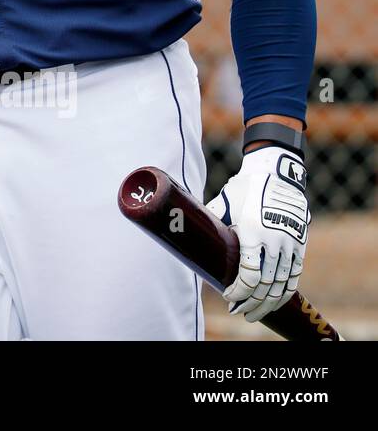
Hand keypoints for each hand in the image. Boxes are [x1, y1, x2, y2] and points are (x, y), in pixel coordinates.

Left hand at [205, 145, 309, 322]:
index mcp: (253, 231)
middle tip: (240, 311)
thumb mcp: (224, 204)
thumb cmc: (243, 188)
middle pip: (266, 285)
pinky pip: (295, 275)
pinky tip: (275, 300)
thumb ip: (212, 222)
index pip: (250, 274)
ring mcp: (290, 243)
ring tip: (256, 312)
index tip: (228, 297)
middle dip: (253, 303)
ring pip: (283, 284)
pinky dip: (286, 291)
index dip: (240, 291)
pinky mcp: (301, 245)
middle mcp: (275, 240)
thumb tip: (184, 234)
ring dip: (270, 302)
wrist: (276, 173)